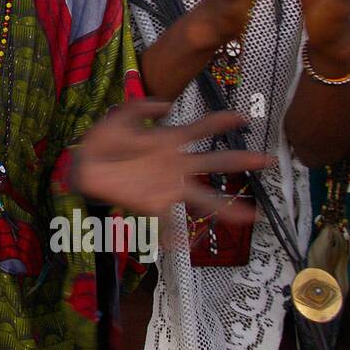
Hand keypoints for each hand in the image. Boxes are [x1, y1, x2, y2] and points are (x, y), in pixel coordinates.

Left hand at [71, 100, 269, 223]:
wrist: (82, 166)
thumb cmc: (102, 141)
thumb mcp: (120, 117)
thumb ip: (142, 108)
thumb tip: (168, 103)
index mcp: (167, 142)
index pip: (200, 129)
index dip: (220, 122)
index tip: (242, 118)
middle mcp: (174, 164)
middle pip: (213, 163)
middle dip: (240, 161)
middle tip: (267, 160)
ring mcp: (166, 186)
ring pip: (202, 198)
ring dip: (226, 208)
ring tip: (251, 216)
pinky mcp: (152, 204)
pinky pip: (167, 222)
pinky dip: (173, 235)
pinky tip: (179, 246)